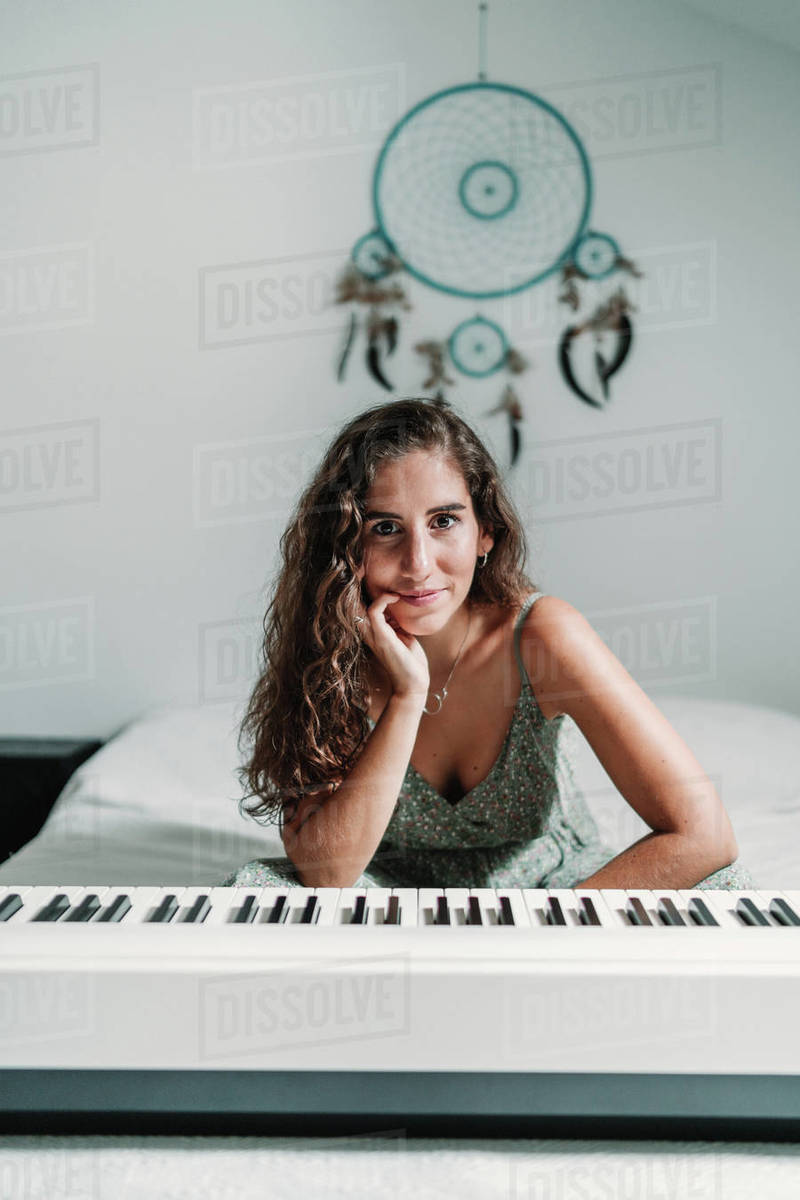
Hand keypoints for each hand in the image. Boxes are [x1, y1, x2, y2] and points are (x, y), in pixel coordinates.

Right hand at [355, 572, 428, 702]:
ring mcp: (370, 633)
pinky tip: (395, 597)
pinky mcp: (380, 636)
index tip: (364, 570)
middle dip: (350, 582)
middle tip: (360, 564)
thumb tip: (397, 599)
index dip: (355, 586)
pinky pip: (374, 609)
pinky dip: (384, 599)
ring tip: (372, 574)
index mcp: (368, 628)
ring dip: (364, 586)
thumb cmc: (409, 660)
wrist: (413, 682)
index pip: (354, 603)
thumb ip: (395, 617)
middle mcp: (364, 630)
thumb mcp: (401, 632)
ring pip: (355, 604)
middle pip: (347, 601)